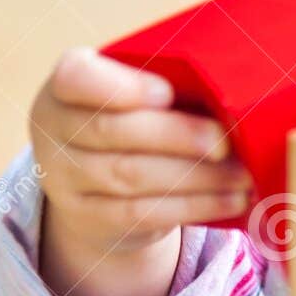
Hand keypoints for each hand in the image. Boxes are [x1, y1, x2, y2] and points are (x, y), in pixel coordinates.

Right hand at [30, 48, 252, 295]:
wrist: (96, 181)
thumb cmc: (134, 116)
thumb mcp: (138, 88)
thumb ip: (171, 77)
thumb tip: (238, 81)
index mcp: (66, 83)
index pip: (76, 77)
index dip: (122, 86)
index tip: (168, 92)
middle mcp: (53, 128)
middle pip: (112, 131)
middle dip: (177, 136)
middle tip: (226, 142)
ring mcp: (64, 178)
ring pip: (131, 176)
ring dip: (195, 177)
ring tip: (242, 175)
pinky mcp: (89, 218)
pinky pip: (143, 213)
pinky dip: (193, 206)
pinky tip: (230, 200)